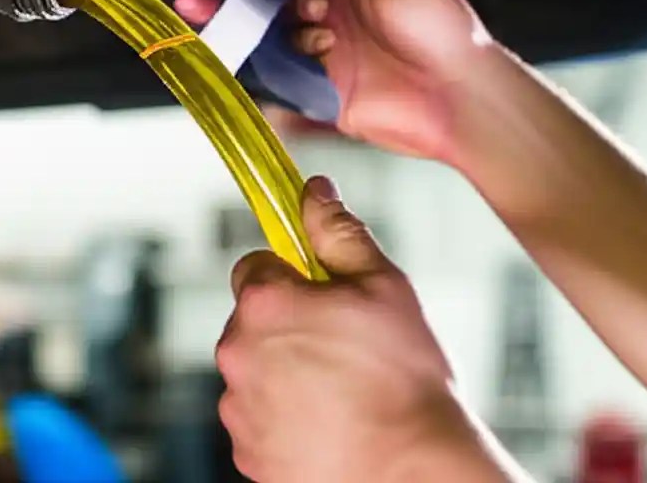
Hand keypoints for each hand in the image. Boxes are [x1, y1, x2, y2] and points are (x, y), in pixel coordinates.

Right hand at [176, 0, 496, 159]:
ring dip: (286, 30)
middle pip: (272, 2)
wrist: (459, 98)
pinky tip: (300, 57)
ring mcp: (322, 54)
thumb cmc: (446, 33)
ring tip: (323, 33)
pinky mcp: (319, 91)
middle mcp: (329, 16)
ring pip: (273, 36)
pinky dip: (276, 68)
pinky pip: (281, 76)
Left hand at [216, 176, 520, 481]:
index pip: (255, 265)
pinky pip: (259, 418)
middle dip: (289, 326)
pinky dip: (284, 418)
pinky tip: (329, 423)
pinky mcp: (246, 451)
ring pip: (255, 371)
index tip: (323, 295)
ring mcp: (238, 407)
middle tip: (343, 347)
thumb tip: (313, 191)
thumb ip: (338, 232)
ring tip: (341, 392)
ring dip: (285, 373)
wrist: (410, 471)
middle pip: (253, 321)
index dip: (293, 276)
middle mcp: (236, 353)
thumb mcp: (384, 287)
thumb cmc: (404, 382)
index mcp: (264, 304)